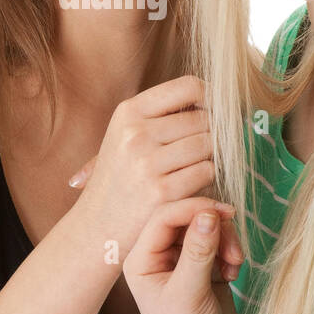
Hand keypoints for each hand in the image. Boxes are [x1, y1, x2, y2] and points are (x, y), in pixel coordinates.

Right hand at [67, 75, 215, 255]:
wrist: (98, 227)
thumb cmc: (120, 178)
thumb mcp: (126, 136)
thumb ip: (162, 115)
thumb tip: (215, 95)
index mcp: (129, 112)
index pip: (188, 86)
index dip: (211, 97)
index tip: (215, 111)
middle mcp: (136, 133)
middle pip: (204, 119)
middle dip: (212, 134)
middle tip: (203, 149)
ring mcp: (147, 163)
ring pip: (209, 145)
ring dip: (210, 158)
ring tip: (192, 168)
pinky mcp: (162, 192)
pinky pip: (207, 172)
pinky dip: (207, 179)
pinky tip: (190, 186)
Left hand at [123, 196, 246, 313]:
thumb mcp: (188, 293)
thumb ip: (198, 251)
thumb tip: (209, 213)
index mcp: (140, 260)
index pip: (164, 217)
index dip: (193, 209)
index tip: (223, 213)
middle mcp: (158, 256)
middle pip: (187, 218)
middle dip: (213, 227)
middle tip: (234, 246)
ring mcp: (181, 260)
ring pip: (206, 227)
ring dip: (225, 240)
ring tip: (235, 264)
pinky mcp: (204, 266)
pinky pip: (219, 241)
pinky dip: (230, 251)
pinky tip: (233, 273)